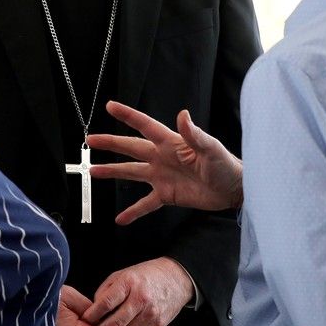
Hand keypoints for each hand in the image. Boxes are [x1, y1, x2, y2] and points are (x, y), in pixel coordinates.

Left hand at [81, 258, 192, 325]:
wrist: (174, 279)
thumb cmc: (143, 276)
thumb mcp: (121, 275)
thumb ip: (105, 292)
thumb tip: (92, 313)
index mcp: (129, 283)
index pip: (105, 304)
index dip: (91, 315)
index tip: (83, 320)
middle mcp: (140, 300)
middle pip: (113, 325)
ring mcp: (150, 315)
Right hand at [88, 101, 243, 223]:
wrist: (234, 190)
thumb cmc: (226, 165)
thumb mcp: (211, 149)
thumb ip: (194, 134)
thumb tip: (182, 115)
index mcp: (171, 143)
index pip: (145, 125)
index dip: (128, 115)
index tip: (110, 106)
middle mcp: (162, 157)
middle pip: (131, 148)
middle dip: (111, 143)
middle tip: (91, 139)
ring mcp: (162, 176)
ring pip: (132, 173)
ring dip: (113, 172)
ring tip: (93, 171)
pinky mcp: (167, 195)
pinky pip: (146, 204)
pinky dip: (133, 212)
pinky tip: (120, 219)